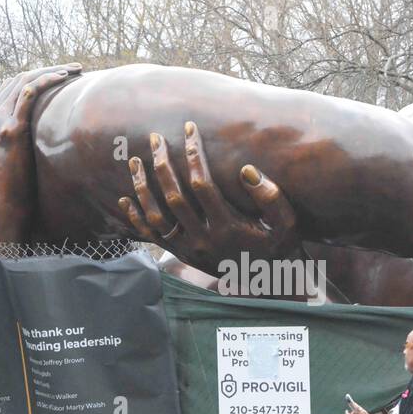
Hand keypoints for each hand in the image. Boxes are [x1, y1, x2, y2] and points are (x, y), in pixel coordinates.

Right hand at [0, 64, 82, 250]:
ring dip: (51, 71)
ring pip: (23, 82)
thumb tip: (4, 157)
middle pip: (16, 81)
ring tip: (74, 70)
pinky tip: (63, 77)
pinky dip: (46, 80)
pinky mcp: (9, 131)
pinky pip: (28, 94)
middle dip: (45, 70)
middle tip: (71, 69)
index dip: (33, 80)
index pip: (7, 91)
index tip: (55, 79)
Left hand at [116, 121, 300, 272]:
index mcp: (227, 226)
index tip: (189, 130)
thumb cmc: (278, 247)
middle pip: (173, 196)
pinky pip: (152, 236)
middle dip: (162, 164)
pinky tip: (125, 200)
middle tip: (155, 139)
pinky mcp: (181, 255)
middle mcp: (203, 238)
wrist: (267, 283)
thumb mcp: (287, 225)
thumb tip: (247, 170)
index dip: (194, 155)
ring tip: (135, 162)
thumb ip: (271, 198)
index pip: (202, 184)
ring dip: (143, 187)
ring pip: (157, 216)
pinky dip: (136, 218)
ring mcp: (189, 249)